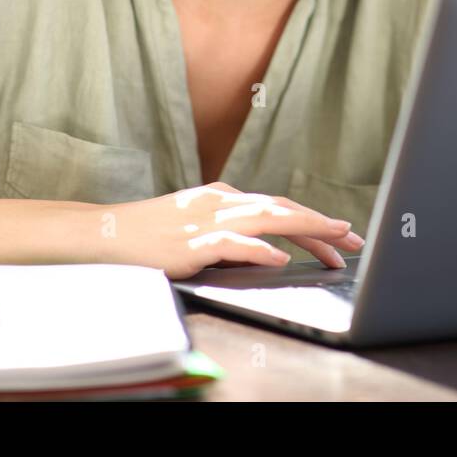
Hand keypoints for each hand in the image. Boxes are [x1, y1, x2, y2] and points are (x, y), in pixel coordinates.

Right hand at [96, 182, 363, 279]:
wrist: (102, 233)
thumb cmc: (147, 234)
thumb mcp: (194, 225)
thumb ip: (229, 231)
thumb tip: (268, 250)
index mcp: (221, 197)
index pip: (277, 205)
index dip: (312, 218)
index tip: (341, 234)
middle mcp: (219, 202)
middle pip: (281, 207)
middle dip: (321, 223)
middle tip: (354, 239)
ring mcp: (204, 220)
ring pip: (267, 217)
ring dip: (305, 227)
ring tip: (336, 238)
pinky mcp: (188, 243)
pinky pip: (230, 244)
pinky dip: (258, 250)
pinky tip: (280, 259)